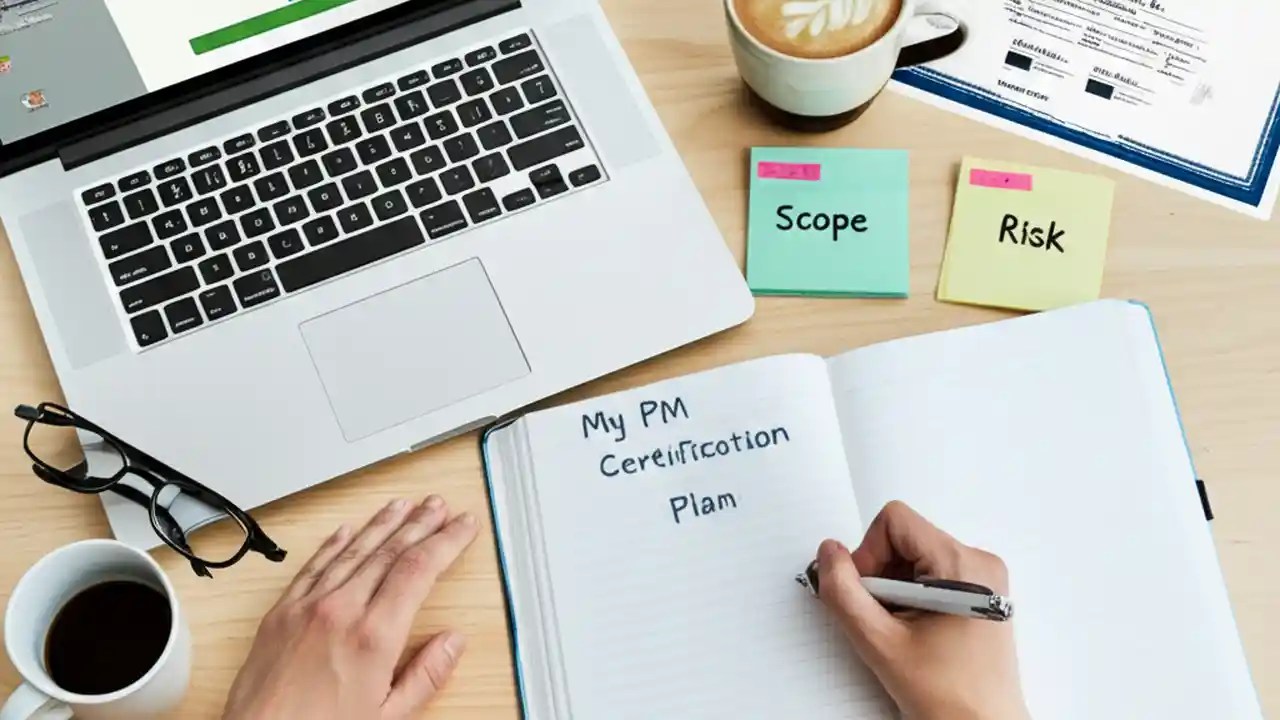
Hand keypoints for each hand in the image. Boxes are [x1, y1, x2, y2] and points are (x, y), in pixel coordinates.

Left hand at [222, 496, 478, 719]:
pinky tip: (345, 530)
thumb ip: (425, 675)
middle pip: (389, 552)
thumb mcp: (388, 717)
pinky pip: (312, 567)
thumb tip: (452, 642)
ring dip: (381, 524)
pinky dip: (332, 544)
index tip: (462, 527)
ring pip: (351, 551)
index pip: (419, 570)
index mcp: (373, 636)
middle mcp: (340, 611)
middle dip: (419, 524)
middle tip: (438, 506)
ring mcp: (307, 608)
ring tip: (401, 506)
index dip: (446, 542)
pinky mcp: (280, 614)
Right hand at [816, 501, 1029, 719]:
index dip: (868, 553)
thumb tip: (829, 553)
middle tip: (884, 619)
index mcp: (962, 566)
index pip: (895, 521)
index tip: (869, 594)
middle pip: (904, 537)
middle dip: (880, 575)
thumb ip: (844, 592)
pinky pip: (931, 573)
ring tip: (903, 630)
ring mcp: (983, 577)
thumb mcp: (880, 643)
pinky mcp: (981, 592)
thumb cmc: (948, 697)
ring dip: (894, 588)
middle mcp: (979, 562)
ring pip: (914, 556)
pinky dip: (911, 596)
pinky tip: (916, 630)